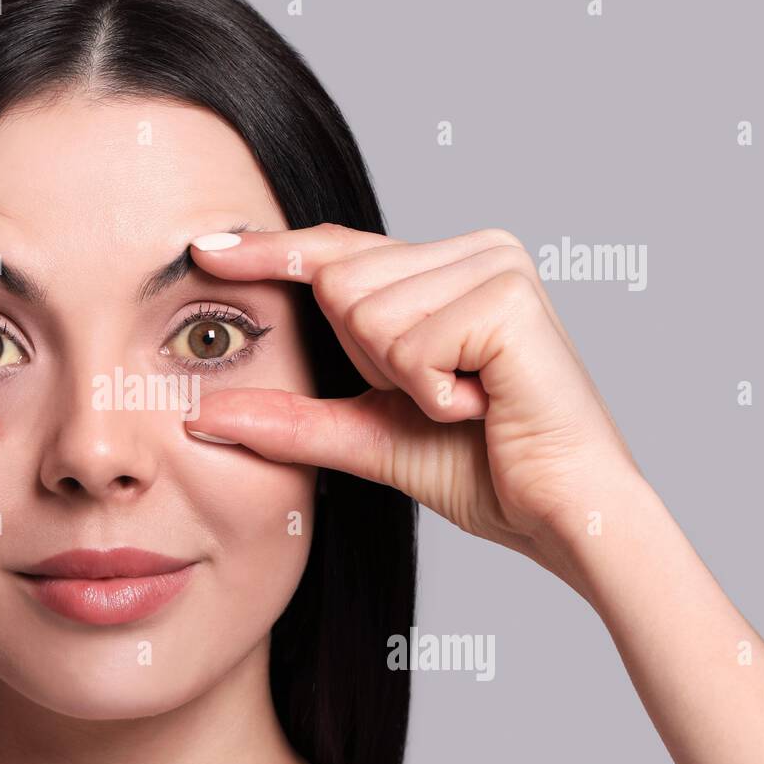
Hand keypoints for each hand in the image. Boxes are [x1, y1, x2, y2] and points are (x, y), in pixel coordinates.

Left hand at [186, 225, 641, 562]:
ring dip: (402, 380)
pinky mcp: (509, 296)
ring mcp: (497, 264)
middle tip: (441, 397)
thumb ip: (292, 419)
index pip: (337, 251)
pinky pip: (406, 342)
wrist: (563, 515)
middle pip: (338, 283)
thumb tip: (200, 415)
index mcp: (447, 268)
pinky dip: (430, 391)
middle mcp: (475, 249)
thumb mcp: (369, 435)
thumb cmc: (485, 471)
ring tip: (467, 401)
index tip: (205, 248)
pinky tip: (483, 404)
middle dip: (369, 362)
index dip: (271, 253)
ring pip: (364, 311)